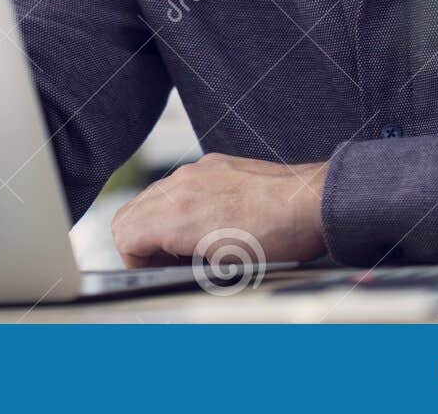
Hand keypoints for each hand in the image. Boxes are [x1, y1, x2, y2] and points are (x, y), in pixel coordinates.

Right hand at [109, 153, 329, 267]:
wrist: (312, 203)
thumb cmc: (278, 238)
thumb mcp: (223, 267)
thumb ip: (181, 264)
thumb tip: (164, 269)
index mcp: (178, 215)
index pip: (124, 236)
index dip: (134, 262)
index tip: (152, 273)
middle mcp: (181, 186)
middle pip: (128, 214)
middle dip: (138, 243)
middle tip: (163, 263)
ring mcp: (196, 171)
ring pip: (150, 197)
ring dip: (156, 223)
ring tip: (184, 246)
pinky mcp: (213, 164)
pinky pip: (177, 184)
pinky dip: (176, 205)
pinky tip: (203, 222)